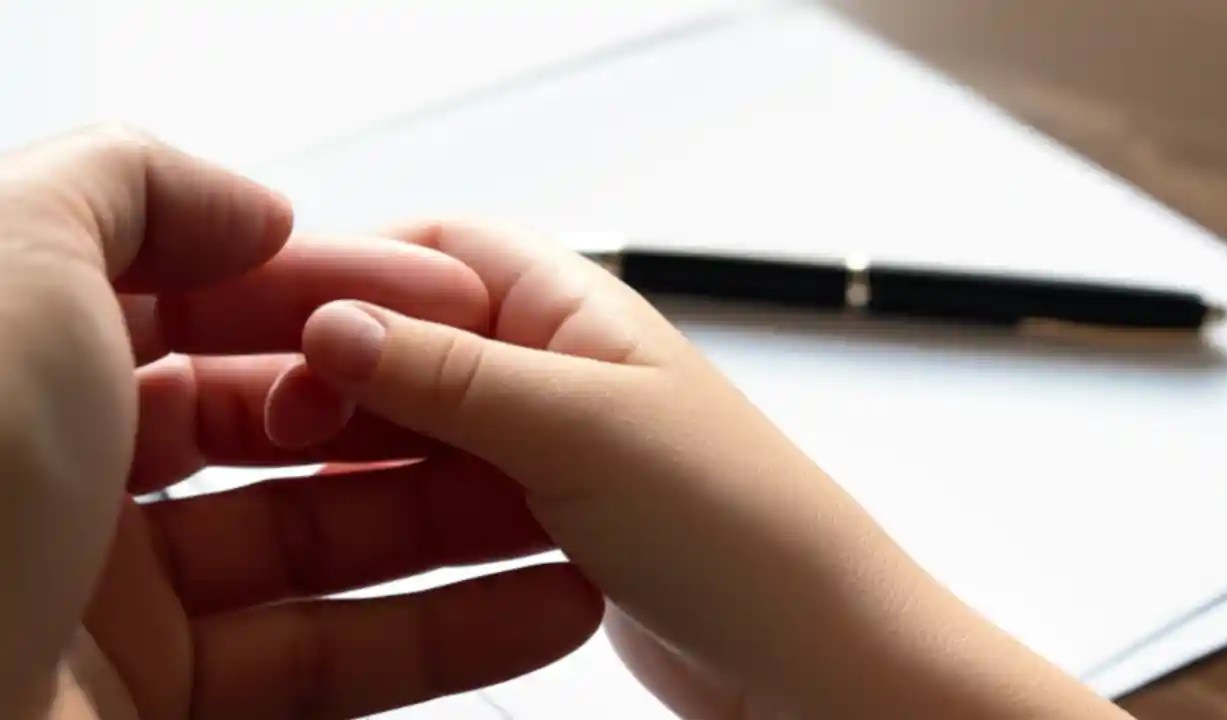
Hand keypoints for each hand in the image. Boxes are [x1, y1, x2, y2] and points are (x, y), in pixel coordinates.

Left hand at [0, 130, 600, 719]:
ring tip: (566, 518)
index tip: (456, 308)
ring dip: (457, 535)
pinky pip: (329, 668)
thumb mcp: (9, 260)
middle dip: (415, 421)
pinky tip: (540, 610)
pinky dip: (444, 640)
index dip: (342, 300)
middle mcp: (63, 490)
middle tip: (525, 419)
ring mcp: (118, 616)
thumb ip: (131, 185)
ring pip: (324, 554)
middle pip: (285, 436)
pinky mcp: (166, 719)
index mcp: (21, 373)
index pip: (214, 311)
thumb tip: (256, 208)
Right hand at [272, 220, 1130, 718]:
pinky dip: (406, 503)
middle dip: (348, 369)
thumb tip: (336, 320)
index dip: (356, 274)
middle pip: (421, 337)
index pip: (443, 250)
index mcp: (578, 311)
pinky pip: (453, 495)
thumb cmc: (740, 528)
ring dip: (369, 442)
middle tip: (282, 421)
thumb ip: (456, 375)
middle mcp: (561, 368)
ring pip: (427, 422)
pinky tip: (365, 532)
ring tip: (305, 481)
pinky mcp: (549, 521)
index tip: (281, 326)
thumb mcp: (584, 431)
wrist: (813, 659)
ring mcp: (554, 448)